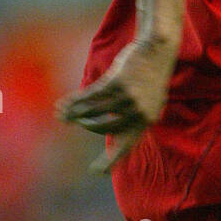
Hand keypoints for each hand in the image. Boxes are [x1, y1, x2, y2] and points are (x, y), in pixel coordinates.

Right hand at [56, 38, 177, 173]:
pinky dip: (74, 101)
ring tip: (64, 113)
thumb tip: (105, 127)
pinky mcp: (116, 82)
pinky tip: (62, 104)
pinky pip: (89, 97)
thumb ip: (132, 115)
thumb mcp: (149, 99)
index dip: (111, 160)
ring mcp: (128, 97)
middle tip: (76, 121)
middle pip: (104, 126)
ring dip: (76, 113)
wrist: (157, 48)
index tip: (96, 172)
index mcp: (147, 120)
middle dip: (87, 125)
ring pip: (94, 111)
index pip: (127, 145)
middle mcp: (138, 111)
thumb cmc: (150, 74)